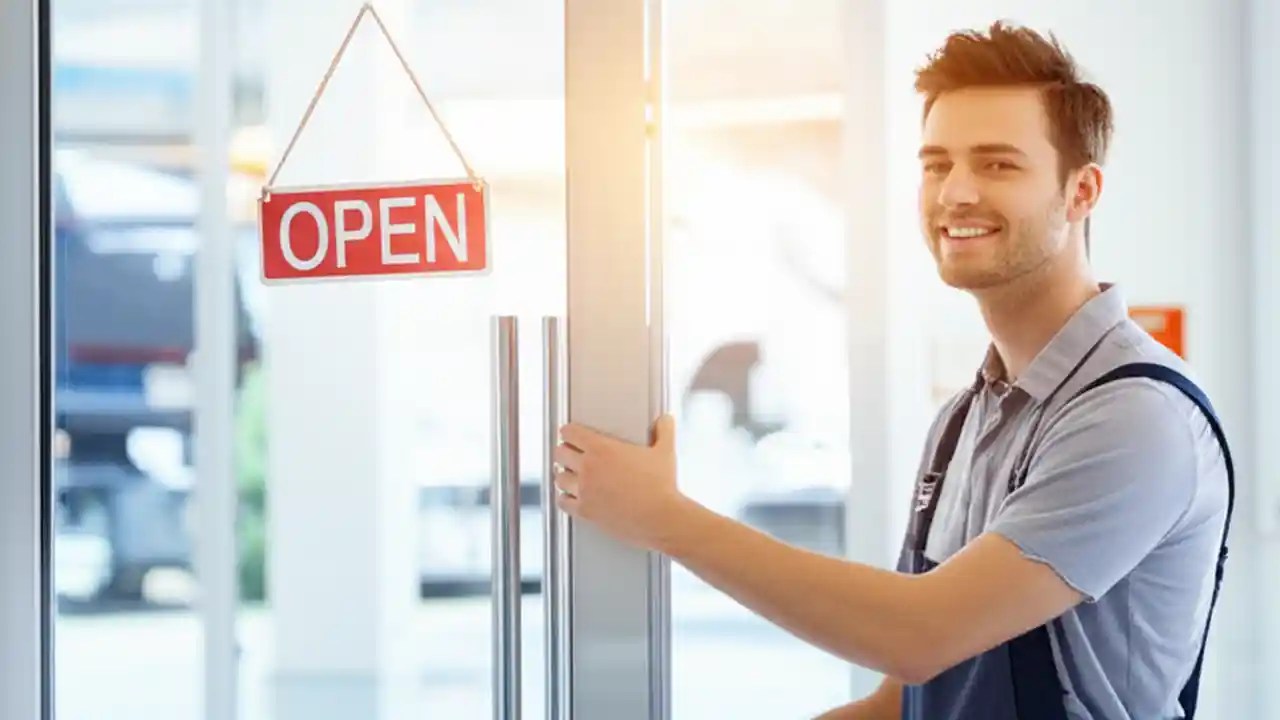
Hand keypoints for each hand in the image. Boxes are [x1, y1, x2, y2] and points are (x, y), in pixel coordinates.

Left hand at [552, 414, 691, 551]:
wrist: (661, 518)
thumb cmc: (661, 487)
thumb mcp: (665, 452)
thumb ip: (664, 431)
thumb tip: (665, 421)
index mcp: (602, 449)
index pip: (570, 432)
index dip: (569, 431)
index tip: (571, 433)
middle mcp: (588, 468)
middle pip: (559, 453)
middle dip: (564, 452)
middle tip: (569, 453)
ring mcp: (584, 491)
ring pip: (559, 478)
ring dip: (563, 475)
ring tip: (569, 475)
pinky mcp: (585, 511)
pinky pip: (562, 502)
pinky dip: (564, 498)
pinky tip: (569, 497)